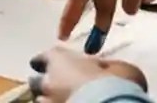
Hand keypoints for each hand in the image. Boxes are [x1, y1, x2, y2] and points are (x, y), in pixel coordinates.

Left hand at [28, 46, 147, 101]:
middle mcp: (49, 82)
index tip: (48, 64)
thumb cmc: (115, 84)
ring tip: (63, 100)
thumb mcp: (119, 68)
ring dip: (50, 100)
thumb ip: (106, 66)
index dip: (46, 61)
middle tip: (58, 87)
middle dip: (45, 83)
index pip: (44, 57)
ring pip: (41, 101)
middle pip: (36, 82)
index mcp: (60, 61)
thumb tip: (106, 69)